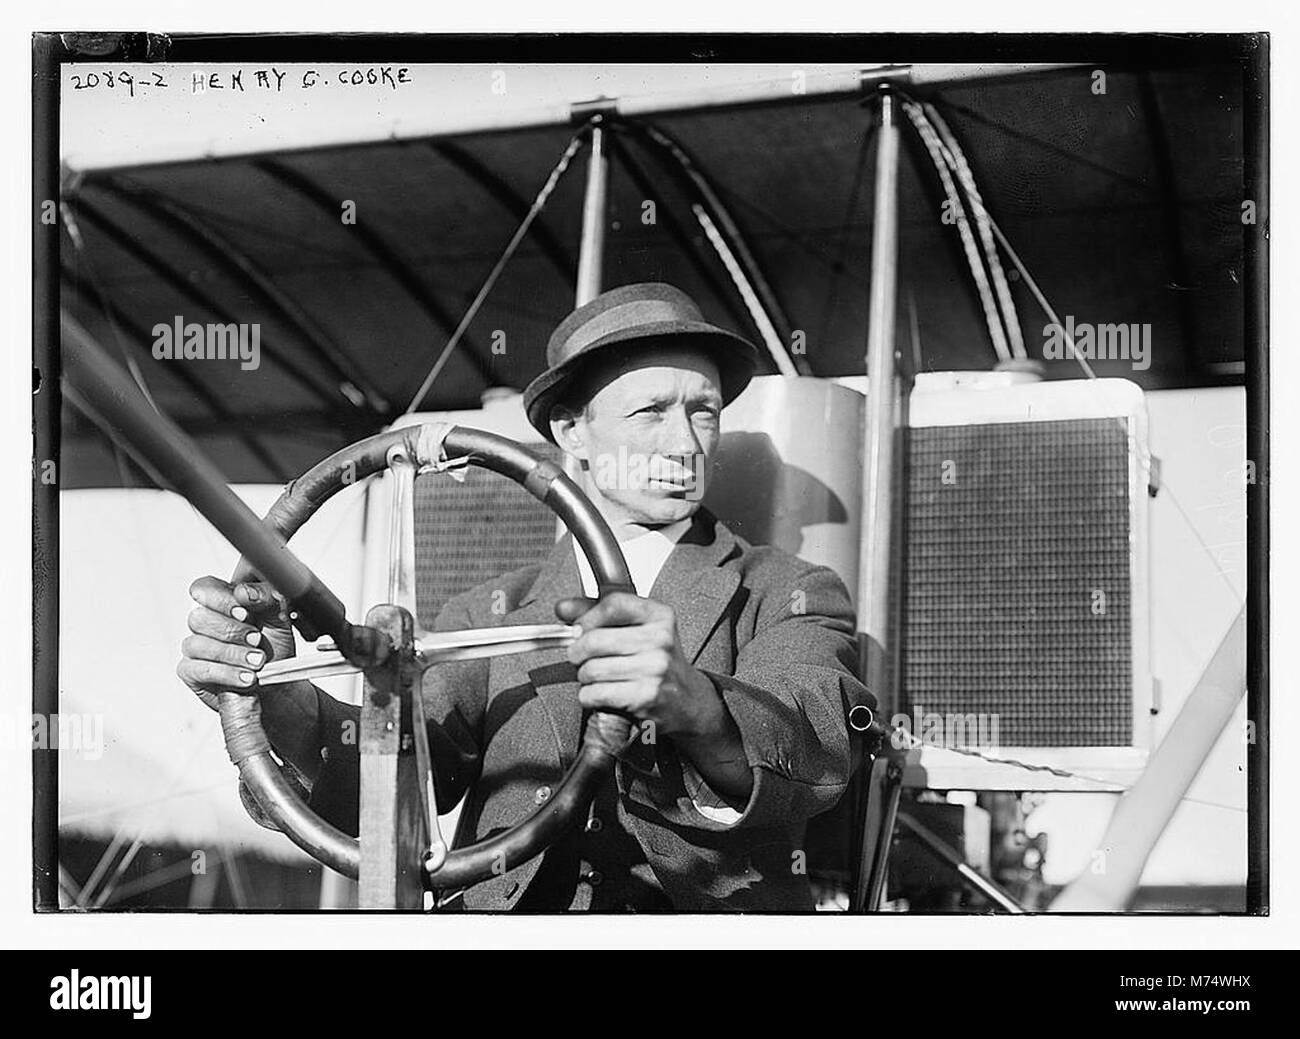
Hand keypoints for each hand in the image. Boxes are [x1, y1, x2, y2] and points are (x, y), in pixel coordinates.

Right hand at [177, 576, 294, 711]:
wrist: (277, 681)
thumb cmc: (274, 647)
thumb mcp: (279, 618)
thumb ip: (265, 597)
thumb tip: (243, 592)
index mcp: (222, 603)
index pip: (203, 589)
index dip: (222, 600)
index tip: (246, 613)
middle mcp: (205, 623)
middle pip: (199, 618)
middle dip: (232, 631)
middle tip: (256, 640)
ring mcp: (195, 647)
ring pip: (197, 644)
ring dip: (232, 654)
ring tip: (257, 662)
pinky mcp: (190, 672)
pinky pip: (198, 670)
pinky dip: (226, 674)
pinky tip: (246, 677)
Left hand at [557, 592, 723, 739]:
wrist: (688, 701)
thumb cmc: (658, 663)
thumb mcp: (638, 630)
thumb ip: (599, 614)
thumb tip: (563, 608)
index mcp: (660, 617)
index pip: (613, 604)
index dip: (588, 617)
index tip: (579, 628)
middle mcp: (661, 640)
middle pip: (595, 639)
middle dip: (578, 653)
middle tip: (581, 658)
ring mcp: (655, 669)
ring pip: (592, 669)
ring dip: (585, 677)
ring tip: (596, 678)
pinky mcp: (645, 697)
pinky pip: (596, 693)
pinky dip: (589, 696)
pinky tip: (601, 694)